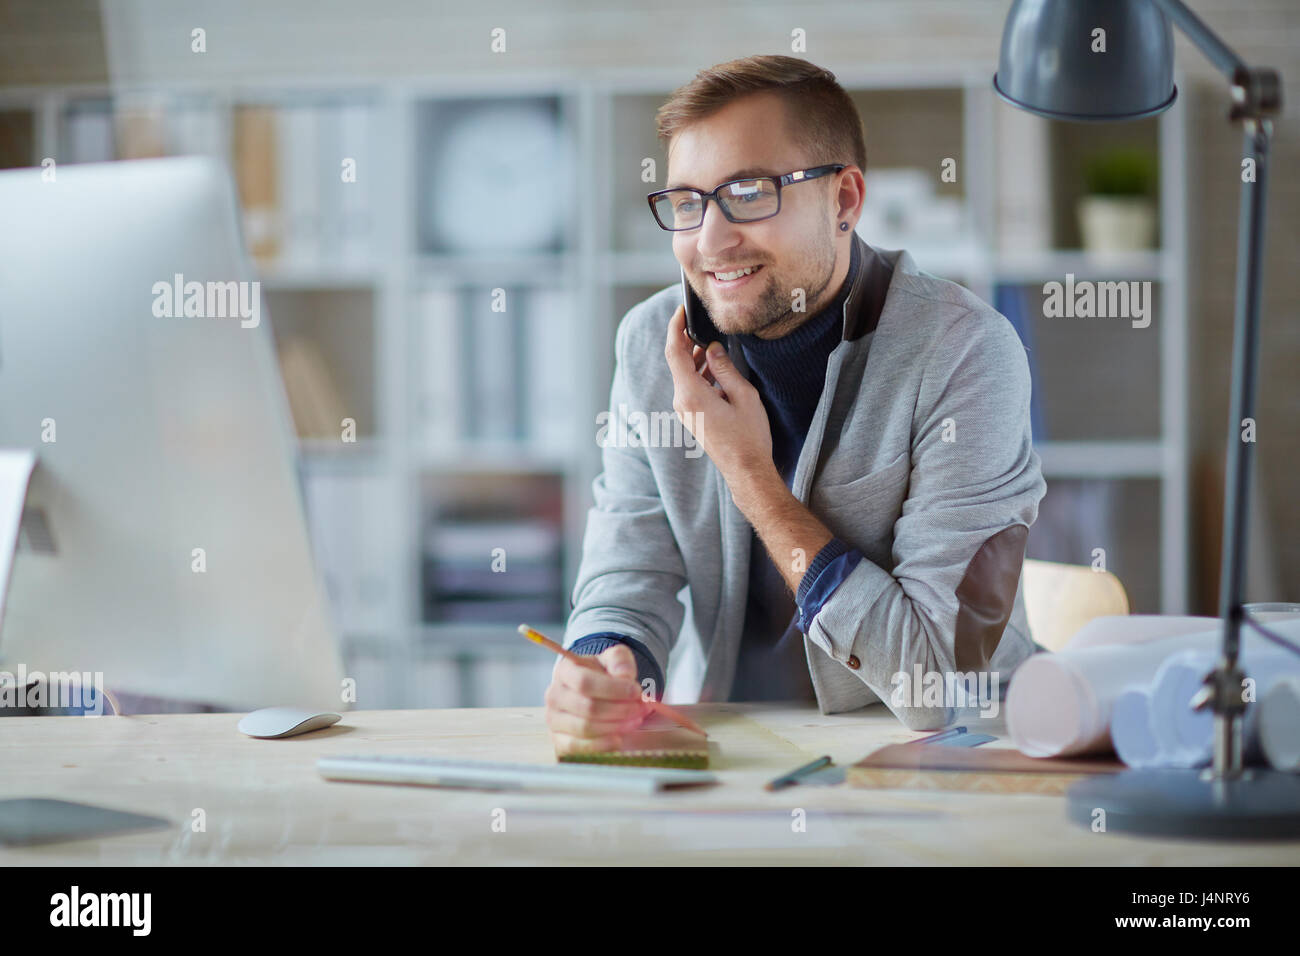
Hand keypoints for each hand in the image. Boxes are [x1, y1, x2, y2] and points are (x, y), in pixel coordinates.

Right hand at [544, 644, 651, 755]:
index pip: (584, 682)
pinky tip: (619, 738)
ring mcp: (553, 720)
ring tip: (635, 720)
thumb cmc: (601, 675)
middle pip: (588, 707)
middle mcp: (554, 696)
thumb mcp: (613, 659)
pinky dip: (601, 745)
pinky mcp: (558, 741)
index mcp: (564, 671)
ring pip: (585, 728)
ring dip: (615, 726)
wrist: (591, 693)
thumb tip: (624, 675)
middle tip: (641, 708)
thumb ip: (620, 660)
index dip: (613, 689)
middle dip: (620, 709)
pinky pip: (578, 747)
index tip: (636, 691)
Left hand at [664, 304, 774, 489]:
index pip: (675, 352)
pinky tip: (715, 367)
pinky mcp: (692, 416)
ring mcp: (685, 411)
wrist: (746, 470)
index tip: (681, 310)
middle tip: (699, 322)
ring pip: (684, 374)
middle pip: (677, 362)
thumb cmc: (749, 436)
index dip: (676, 328)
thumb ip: (725, 368)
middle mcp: (682, 402)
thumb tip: (713, 346)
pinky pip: (689, 387)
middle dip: (687, 340)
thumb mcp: (743, 395)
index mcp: (691, 394)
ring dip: (695, 357)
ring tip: (712, 343)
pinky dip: (699, 372)